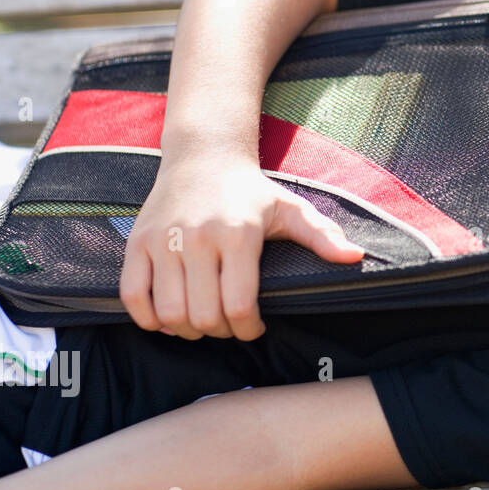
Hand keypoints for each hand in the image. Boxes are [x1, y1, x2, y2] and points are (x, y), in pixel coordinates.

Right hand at [118, 153, 364, 339]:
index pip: (239, 304)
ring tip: (204, 323)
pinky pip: (133, 297)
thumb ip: (322, 235)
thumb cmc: (252, 191)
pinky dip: (149, 318)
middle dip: (221, 333)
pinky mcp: (137, 243)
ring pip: (169, 312)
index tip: (255, 327)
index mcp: (238, 234)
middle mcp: (197, 238)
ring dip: (187, 331)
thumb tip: (355, 257)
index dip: (248, 328)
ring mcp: (163, 241)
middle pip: (204, 315)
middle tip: (231, 326)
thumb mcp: (291, 209)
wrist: (204, 157)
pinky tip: (169, 318)